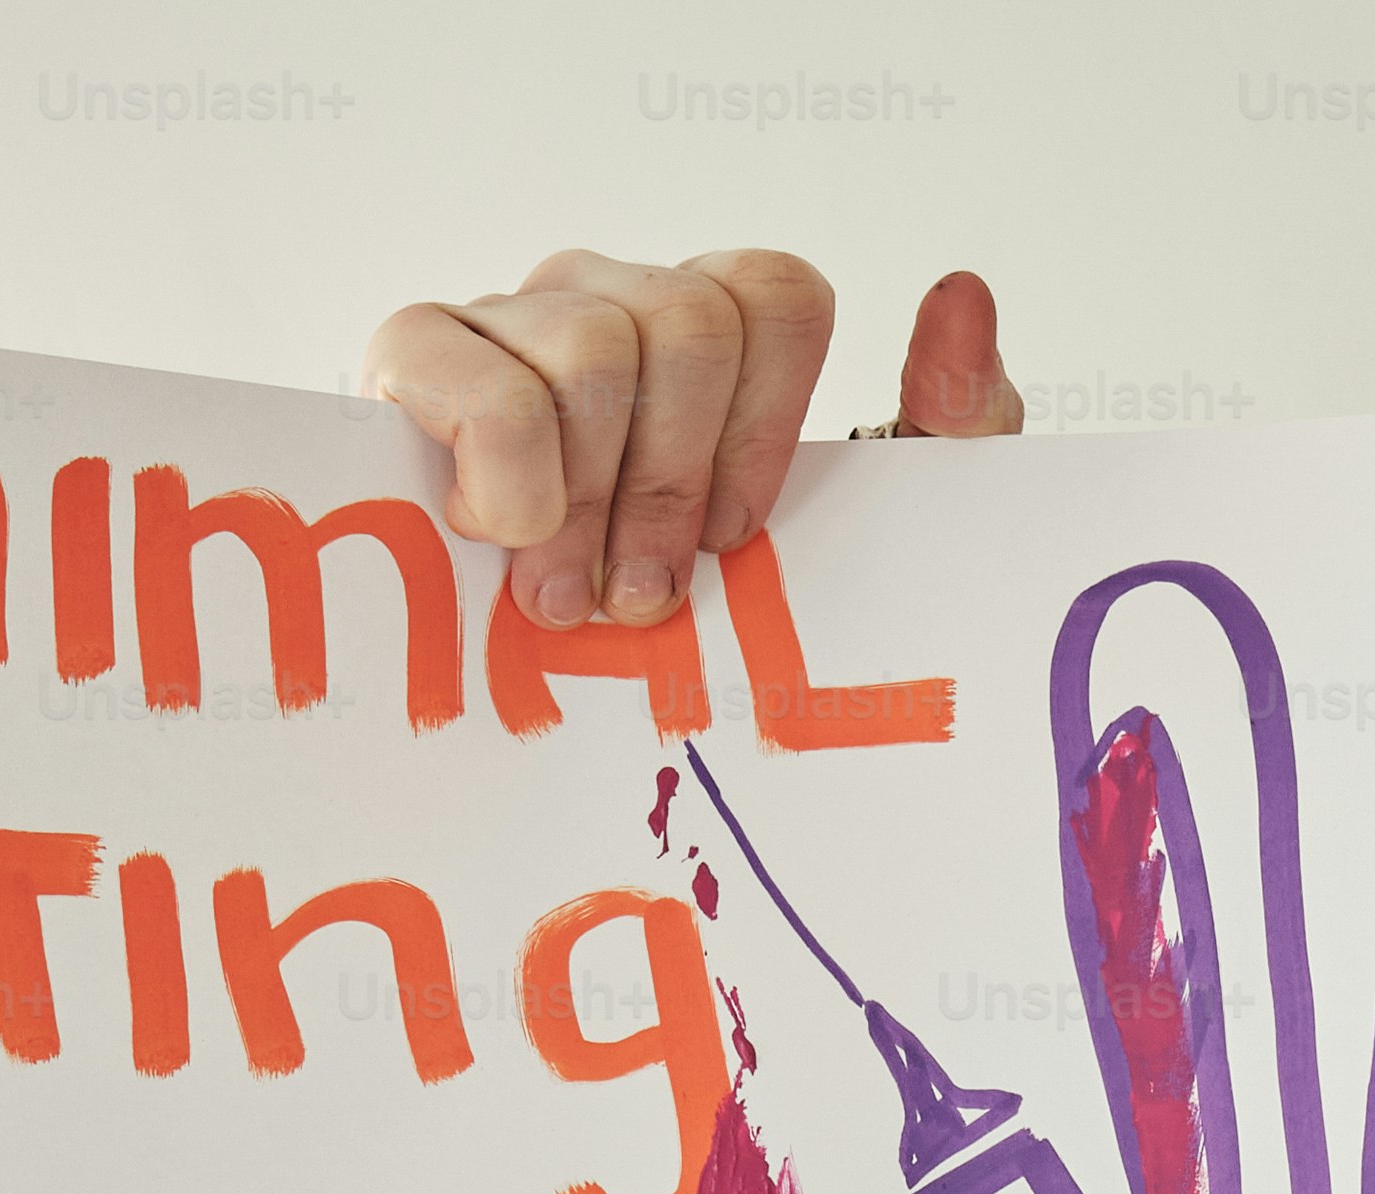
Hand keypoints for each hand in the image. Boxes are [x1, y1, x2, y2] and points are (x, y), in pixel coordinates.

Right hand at [362, 255, 1029, 633]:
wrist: (532, 719)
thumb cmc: (681, 619)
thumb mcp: (844, 544)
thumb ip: (945, 426)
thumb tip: (963, 295)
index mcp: (707, 326)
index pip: (775, 294)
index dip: (768, 424)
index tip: (738, 535)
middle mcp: (606, 297)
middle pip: (685, 321)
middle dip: (674, 483)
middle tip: (643, 596)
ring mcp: (506, 316)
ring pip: (590, 349)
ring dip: (588, 503)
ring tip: (567, 598)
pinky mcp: (411, 356)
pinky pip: (474, 374)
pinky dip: (503, 474)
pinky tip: (496, 536)